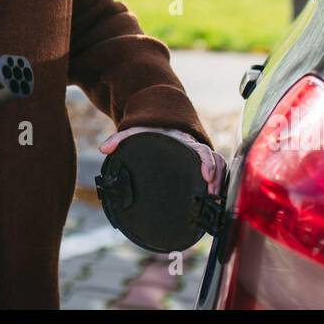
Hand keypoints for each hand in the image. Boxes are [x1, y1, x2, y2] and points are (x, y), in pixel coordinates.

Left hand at [98, 126, 225, 192]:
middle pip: (215, 161)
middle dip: (217, 178)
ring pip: (218, 169)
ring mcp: (197, 158)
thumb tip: (104, 148)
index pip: (202, 150)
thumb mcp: (135, 130)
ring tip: (214, 202)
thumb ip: (120, 138)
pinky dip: (216, 186)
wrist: (159, 120)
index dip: (208, 163)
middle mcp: (194, 149)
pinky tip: (212, 203)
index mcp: (183, 140)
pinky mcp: (196, 167)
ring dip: (219, 184)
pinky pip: (214, 175)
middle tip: (212, 194)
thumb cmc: (148, 128)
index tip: (207, 176)